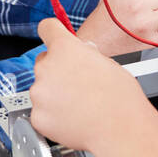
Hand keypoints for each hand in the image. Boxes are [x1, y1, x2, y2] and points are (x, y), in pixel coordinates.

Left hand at [30, 18, 157, 156]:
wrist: (119, 129)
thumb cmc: (120, 97)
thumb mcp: (108, 63)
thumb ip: (86, 55)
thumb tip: (81, 54)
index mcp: (65, 48)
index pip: (47, 28)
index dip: (52, 33)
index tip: (53, 37)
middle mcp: (47, 67)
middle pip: (44, 61)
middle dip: (57, 70)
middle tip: (77, 83)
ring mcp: (39, 93)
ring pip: (42, 88)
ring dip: (55, 94)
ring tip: (79, 104)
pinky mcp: (37, 116)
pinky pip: (41, 111)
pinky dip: (53, 115)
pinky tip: (72, 118)